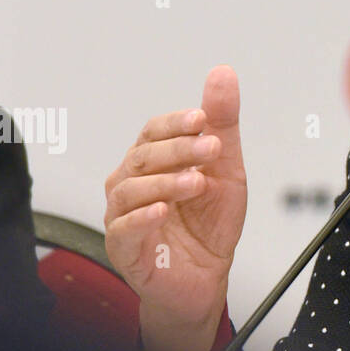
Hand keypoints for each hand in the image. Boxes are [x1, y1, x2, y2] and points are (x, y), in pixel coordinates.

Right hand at [104, 66, 247, 350]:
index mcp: (155, 161)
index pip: (154, 131)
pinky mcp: (124, 249)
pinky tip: (163, 211)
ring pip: (129, 189)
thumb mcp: (226, 166)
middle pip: (143, 156)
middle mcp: (133, 183)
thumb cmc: (209, 222)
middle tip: (212, 149)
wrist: (208, 275)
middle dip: (179, 149)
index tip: (202, 117)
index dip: (176, 123)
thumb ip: (222, 122)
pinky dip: (142, 217)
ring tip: (196, 182)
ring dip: (165, 181)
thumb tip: (222, 74)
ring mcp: (124, 215)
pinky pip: (122, 229)